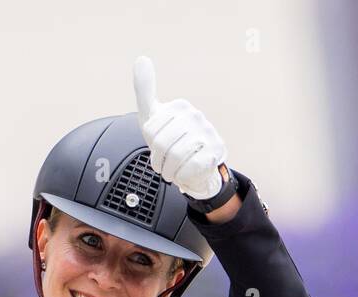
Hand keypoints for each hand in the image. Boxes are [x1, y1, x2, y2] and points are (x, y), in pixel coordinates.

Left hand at [133, 55, 227, 200]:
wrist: (197, 169)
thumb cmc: (172, 142)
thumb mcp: (153, 117)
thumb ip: (145, 90)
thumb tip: (141, 59)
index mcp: (180, 107)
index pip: (152, 131)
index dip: (151, 146)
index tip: (158, 148)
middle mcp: (196, 116)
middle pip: (162, 144)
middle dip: (159, 162)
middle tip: (164, 165)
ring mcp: (208, 133)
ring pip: (175, 157)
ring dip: (170, 171)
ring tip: (174, 170)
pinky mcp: (216, 151)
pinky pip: (189, 168)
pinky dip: (183, 176)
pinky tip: (187, 172)